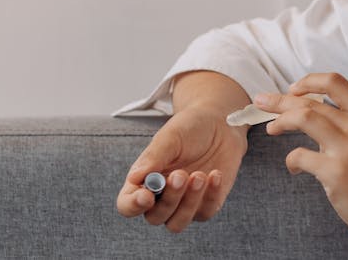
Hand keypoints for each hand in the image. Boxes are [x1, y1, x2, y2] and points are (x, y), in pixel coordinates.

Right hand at [115, 105, 248, 232]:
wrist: (220, 124)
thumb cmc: (189, 129)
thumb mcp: (170, 137)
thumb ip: (153, 158)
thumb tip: (133, 178)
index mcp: (143, 181)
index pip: (127, 205)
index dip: (133, 206)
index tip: (147, 196)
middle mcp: (161, 197)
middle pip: (154, 217)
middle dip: (169, 199)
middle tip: (181, 174)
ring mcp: (184, 203)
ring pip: (177, 223)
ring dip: (188, 203)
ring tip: (200, 175)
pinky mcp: (206, 203)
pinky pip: (205, 213)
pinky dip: (210, 196)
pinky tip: (215, 174)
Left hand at [254, 73, 347, 244]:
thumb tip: (307, 109)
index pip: (335, 82)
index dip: (309, 82)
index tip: (293, 89)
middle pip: (310, 101)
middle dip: (279, 100)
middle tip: (261, 102)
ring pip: (303, 118)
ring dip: (280, 121)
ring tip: (272, 129)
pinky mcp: (336, 172)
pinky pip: (299, 155)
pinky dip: (291, 160)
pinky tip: (295, 168)